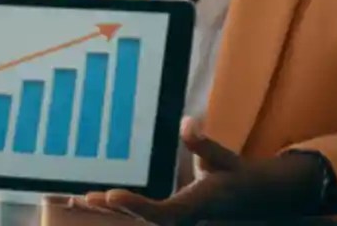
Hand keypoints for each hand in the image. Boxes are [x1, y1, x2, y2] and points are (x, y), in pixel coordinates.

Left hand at [74, 117, 328, 224]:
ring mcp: (178, 219)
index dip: (134, 207)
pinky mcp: (172, 216)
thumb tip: (187, 121)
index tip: (111, 196)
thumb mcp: (224, 158)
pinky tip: (101, 200)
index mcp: (196, 205)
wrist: (252, 199)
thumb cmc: (236, 175)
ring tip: (84, 199)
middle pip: (145, 220)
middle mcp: (184, 217)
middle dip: (118, 210)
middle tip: (89, 197)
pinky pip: (145, 214)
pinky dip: (123, 207)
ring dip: (115, 210)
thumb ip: (203, 145)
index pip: (161, 213)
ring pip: (142, 219)